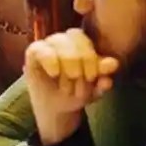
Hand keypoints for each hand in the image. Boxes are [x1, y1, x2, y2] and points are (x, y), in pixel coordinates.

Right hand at [23, 28, 119, 144]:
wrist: (56, 108)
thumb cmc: (77, 93)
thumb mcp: (94, 87)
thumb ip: (103, 75)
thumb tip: (113, 64)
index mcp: (81, 43)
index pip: (86, 39)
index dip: (90, 57)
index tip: (91, 78)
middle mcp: (64, 39)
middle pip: (73, 36)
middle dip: (79, 61)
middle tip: (78, 83)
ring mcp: (47, 44)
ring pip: (58, 41)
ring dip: (65, 65)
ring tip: (66, 86)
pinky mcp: (32, 53)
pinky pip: (40, 49)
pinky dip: (50, 60)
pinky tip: (55, 74)